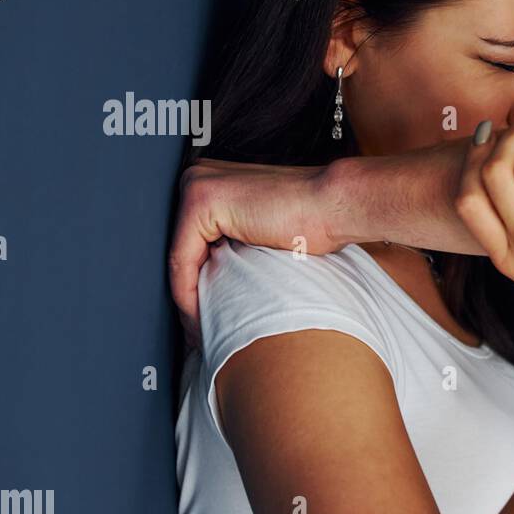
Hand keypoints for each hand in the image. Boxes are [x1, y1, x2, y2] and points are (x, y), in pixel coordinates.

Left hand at [169, 158, 336, 347]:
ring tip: (201, 333)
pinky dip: (189, 294)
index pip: (189, 247)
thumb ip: (232, 248)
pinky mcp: (200, 202)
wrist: (335, 206)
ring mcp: (196, 186)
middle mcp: (198, 179)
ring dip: (188, 301)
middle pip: (181, 252)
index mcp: (212, 185)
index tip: (203, 322)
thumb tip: (214, 288)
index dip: (194, 289)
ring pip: (179, 259)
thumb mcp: (259, 238)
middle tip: (200, 334)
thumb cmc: (313, 223)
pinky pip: (182, 260)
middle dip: (190, 295)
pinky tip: (202, 318)